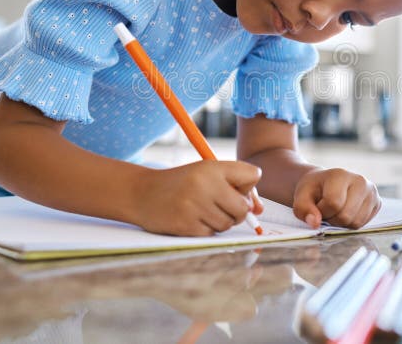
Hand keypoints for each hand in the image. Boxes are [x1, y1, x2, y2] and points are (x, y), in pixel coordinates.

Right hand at [130, 160, 261, 235]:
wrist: (142, 193)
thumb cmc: (183, 183)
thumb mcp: (208, 175)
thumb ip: (238, 188)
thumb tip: (259, 212)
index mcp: (212, 167)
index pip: (253, 175)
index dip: (248, 187)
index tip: (234, 188)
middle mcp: (204, 184)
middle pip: (243, 208)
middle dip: (237, 212)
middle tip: (221, 206)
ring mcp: (194, 206)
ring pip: (228, 224)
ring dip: (220, 222)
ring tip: (203, 210)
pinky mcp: (186, 225)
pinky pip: (211, 234)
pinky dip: (206, 230)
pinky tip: (192, 219)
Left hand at [292, 168, 380, 229]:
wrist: (325, 183)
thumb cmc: (314, 189)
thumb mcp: (301, 196)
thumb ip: (303, 209)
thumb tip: (315, 223)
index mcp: (340, 175)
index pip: (334, 203)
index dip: (322, 211)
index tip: (317, 206)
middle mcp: (360, 181)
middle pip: (346, 215)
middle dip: (332, 218)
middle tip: (326, 210)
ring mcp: (371, 192)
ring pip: (355, 222)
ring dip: (342, 223)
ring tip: (336, 211)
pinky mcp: (377, 202)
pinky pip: (363, 224)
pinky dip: (351, 223)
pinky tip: (346, 211)